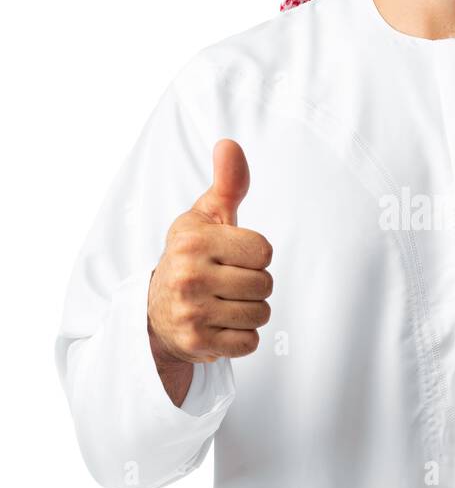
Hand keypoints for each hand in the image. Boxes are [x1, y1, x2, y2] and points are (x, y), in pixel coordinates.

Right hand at [147, 139, 272, 364]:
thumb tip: (229, 144)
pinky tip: (220, 325)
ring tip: (223, 304)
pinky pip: (249, 343)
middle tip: (226, 283)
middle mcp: (189, 276)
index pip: (264, 252)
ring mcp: (191, 312)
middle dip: (253, 285)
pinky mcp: (197, 343)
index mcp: (193, 241)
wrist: (156, 310)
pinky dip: (241, 337)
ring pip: (260, 314)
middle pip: (265, 285)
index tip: (232, 257)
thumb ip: (227, 183)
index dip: (255, 255)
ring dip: (249, 312)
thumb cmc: (192, 257)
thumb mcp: (206, 217)